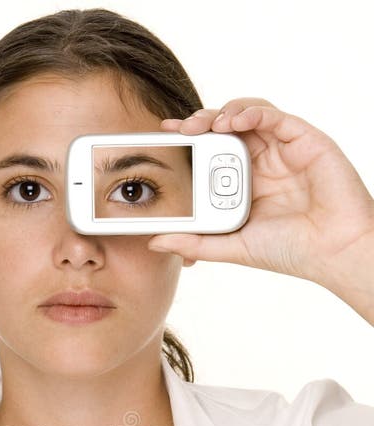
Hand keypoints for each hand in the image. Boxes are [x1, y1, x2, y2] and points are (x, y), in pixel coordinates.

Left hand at [148, 98, 373, 286]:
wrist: (333, 252)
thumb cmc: (289, 251)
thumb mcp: (232, 247)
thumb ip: (195, 242)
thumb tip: (154, 242)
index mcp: (245, 183)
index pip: (211, 152)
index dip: (188, 142)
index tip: (164, 138)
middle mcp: (262, 162)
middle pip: (225, 128)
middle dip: (199, 123)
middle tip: (180, 129)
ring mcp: (282, 149)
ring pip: (247, 114)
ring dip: (222, 113)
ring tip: (204, 125)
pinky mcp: (303, 138)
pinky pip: (273, 115)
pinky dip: (251, 111)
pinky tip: (232, 121)